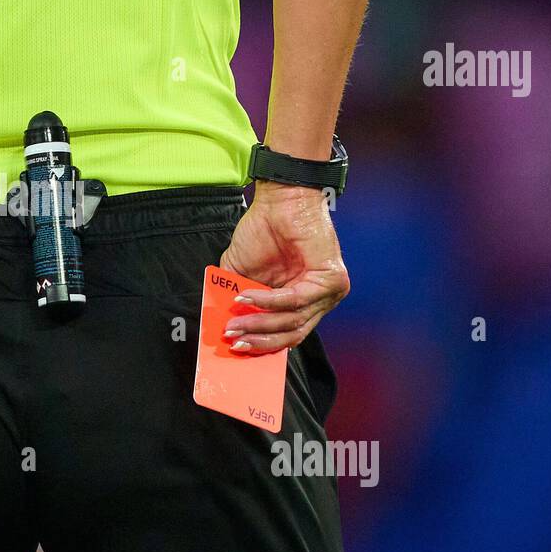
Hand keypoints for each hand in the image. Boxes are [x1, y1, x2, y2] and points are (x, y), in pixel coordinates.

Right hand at [218, 181, 349, 353]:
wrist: (282, 199)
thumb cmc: (264, 230)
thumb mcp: (241, 271)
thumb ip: (234, 296)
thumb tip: (219, 322)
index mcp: (301, 300)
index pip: (287, 334)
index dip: (261, 346)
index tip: (235, 352)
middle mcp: (319, 300)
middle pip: (292, 334)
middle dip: (258, 341)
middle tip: (231, 341)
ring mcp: (328, 292)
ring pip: (293, 321)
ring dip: (259, 323)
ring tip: (234, 323)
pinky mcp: (331, 279)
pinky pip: (297, 300)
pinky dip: (269, 302)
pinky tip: (246, 297)